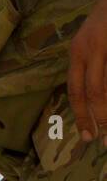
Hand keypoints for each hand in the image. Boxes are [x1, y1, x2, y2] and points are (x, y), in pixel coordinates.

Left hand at [69, 0, 106, 140]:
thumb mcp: (90, 41)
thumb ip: (90, 66)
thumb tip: (92, 101)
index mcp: (78, 51)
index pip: (76, 90)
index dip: (82, 115)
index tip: (87, 136)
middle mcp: (91, 47)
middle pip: (95, 90)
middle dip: (101, 116)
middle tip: (106, 139)